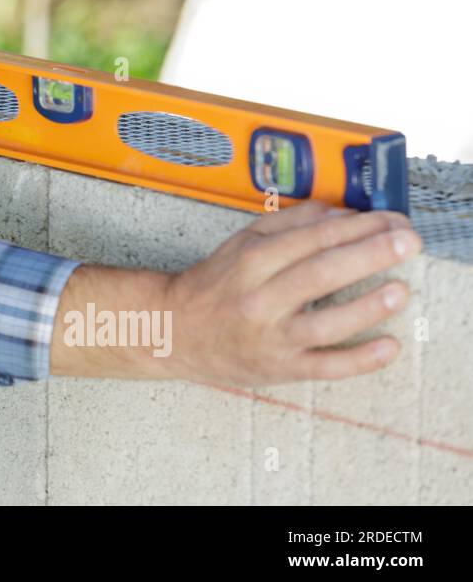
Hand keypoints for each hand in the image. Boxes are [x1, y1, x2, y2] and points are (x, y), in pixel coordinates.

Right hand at [52, 200, 421, 385]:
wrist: (173, 330)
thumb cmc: (212, 284)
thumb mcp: (240, 242)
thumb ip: (288, 224)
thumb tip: (337, 212)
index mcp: (251, 261)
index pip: (312, 239)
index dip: (357, 227)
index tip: (389, 219)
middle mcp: (260, 298)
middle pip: (322, 273)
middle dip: (371, 254)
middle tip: (408, 242)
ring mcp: (270, 337)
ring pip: (326, 323)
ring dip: (369, 306)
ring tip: (399, 290)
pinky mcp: (280, 368)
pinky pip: (325, 367)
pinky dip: (360, 360)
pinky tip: (387, 346)